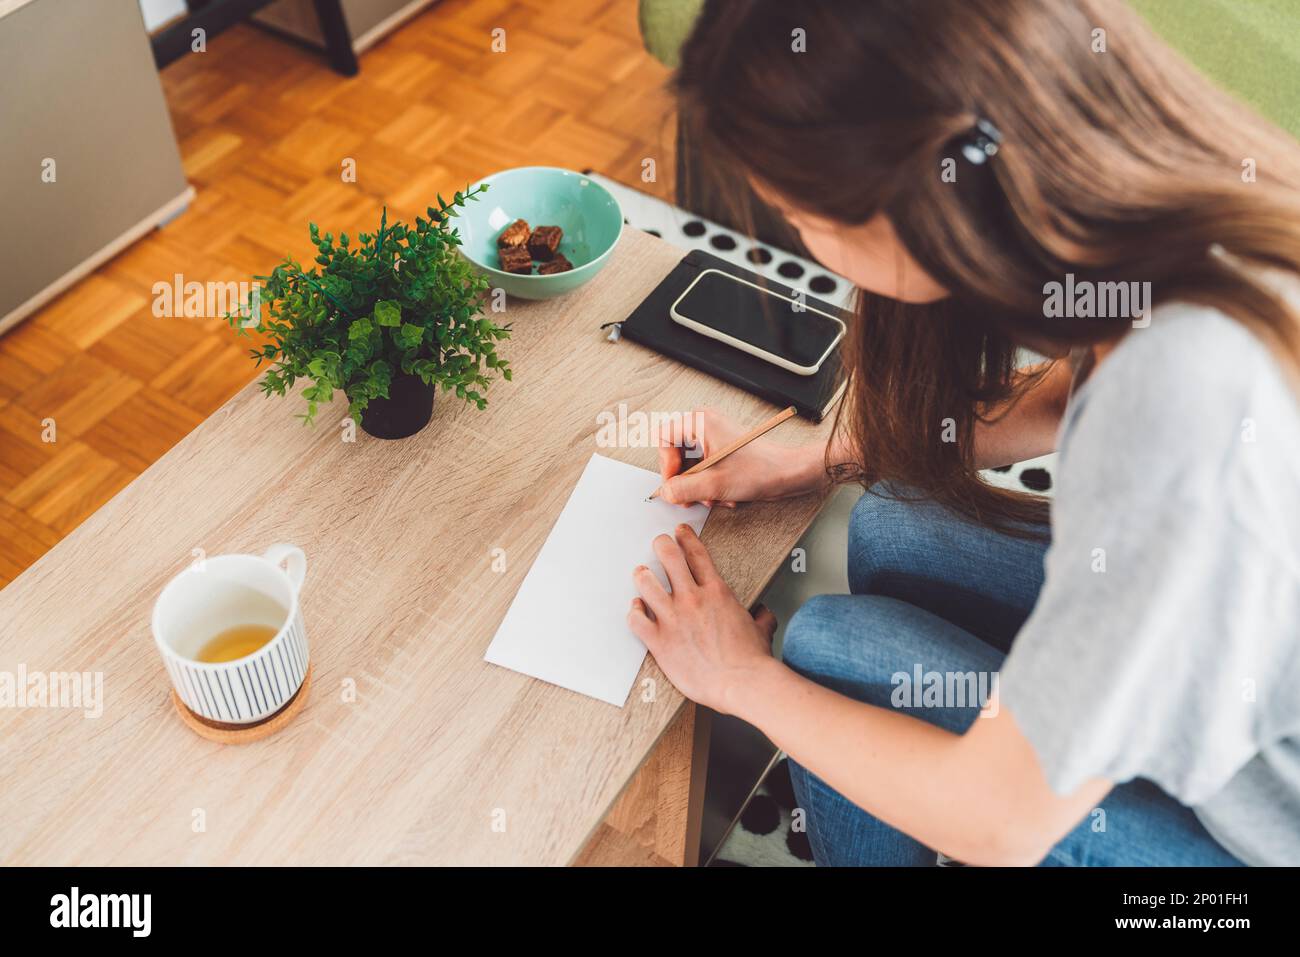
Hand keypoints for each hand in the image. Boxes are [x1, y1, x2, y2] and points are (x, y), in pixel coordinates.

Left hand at [628, 523, 777, 714]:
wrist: (743, 682)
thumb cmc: (752, 660)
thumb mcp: (762, 630)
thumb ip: (760, 617)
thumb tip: (763, 614)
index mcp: (717, 593)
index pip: (697, 554)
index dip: (686, 538)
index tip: (680, 532)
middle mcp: (693, 600)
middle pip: (669, 557)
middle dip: (662, 545)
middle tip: (659, 543)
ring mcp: (674, 619)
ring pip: (647, 583)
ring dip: (642, 575)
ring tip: (641, 573)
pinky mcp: (660, 641)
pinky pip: (636, 619)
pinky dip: (633, 611)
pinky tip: (635, 609)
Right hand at [656, 407, 822, 506]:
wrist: (788, 473)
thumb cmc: (761, 469)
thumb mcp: (714, 484)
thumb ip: (682, 489)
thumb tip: (665, 492)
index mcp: (700, 422)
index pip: (664, 438)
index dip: (666, 464)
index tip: (676, 482)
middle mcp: (705, 424)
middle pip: (675, 454)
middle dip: (686, 480)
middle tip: (692, 496)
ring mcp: (713, 437)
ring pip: (690, 465)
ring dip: (699, 486)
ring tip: (714, 496)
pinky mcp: (721, 450)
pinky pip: (703, 468)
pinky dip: (710, 484)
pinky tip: (725, 493)